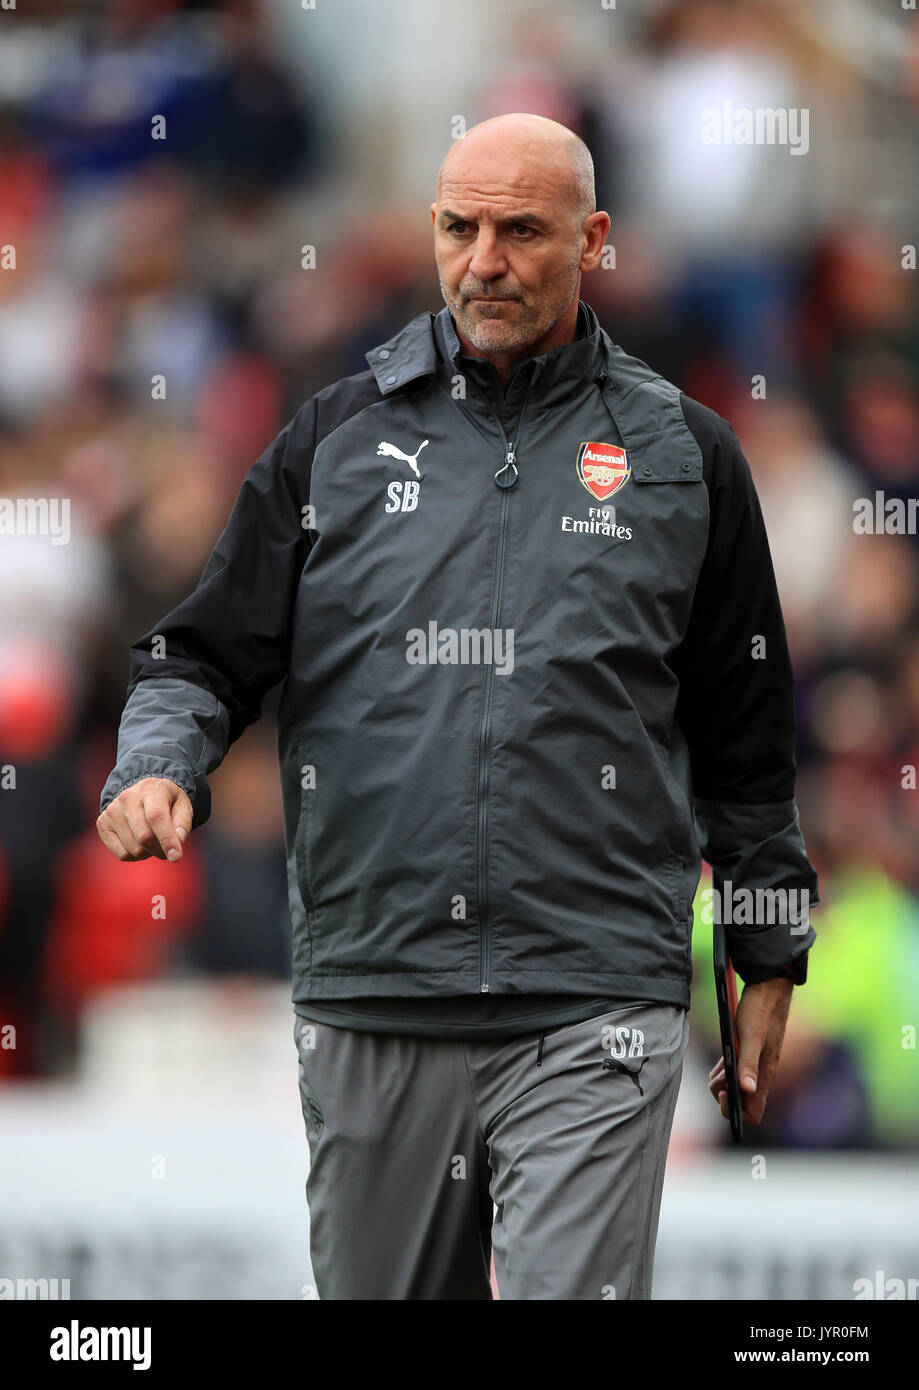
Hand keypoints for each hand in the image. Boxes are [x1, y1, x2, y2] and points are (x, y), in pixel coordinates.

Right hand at [96, 777, 192, 862]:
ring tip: (152, 839)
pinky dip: (135, 856)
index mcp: (151, 789)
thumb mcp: (182, 806)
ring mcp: (112, 810)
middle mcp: (128, 797)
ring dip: (149, 853)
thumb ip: (182, 824)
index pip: (156, 817)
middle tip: (168, 848)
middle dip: (160, 850)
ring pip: (134, 849)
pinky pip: (122, 854)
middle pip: (144, 837)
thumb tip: (177, 843)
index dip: (167, 839)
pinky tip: (139, 843)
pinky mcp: (102, 823)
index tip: (176, 857)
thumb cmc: (166, 802)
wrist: (142, 793)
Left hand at [708, 976, 793, 1125]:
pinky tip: (723, 1056)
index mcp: (764, 1076)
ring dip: (721, 1080)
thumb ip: (748, 1064)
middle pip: (740, 1103)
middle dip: (723, 1094)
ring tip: (722, 1061)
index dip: (736, 1112)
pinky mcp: (749, 1054)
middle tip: (720, 1074)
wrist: (769, 988)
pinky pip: (734, 1072)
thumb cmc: (760, 1011)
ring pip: (734, 1087)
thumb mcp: (751, 1036)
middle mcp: (761, 1075)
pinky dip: (724, 1068)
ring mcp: (755, 1065)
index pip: (754, 1114)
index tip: (725, 1093)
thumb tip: (748, 1090)